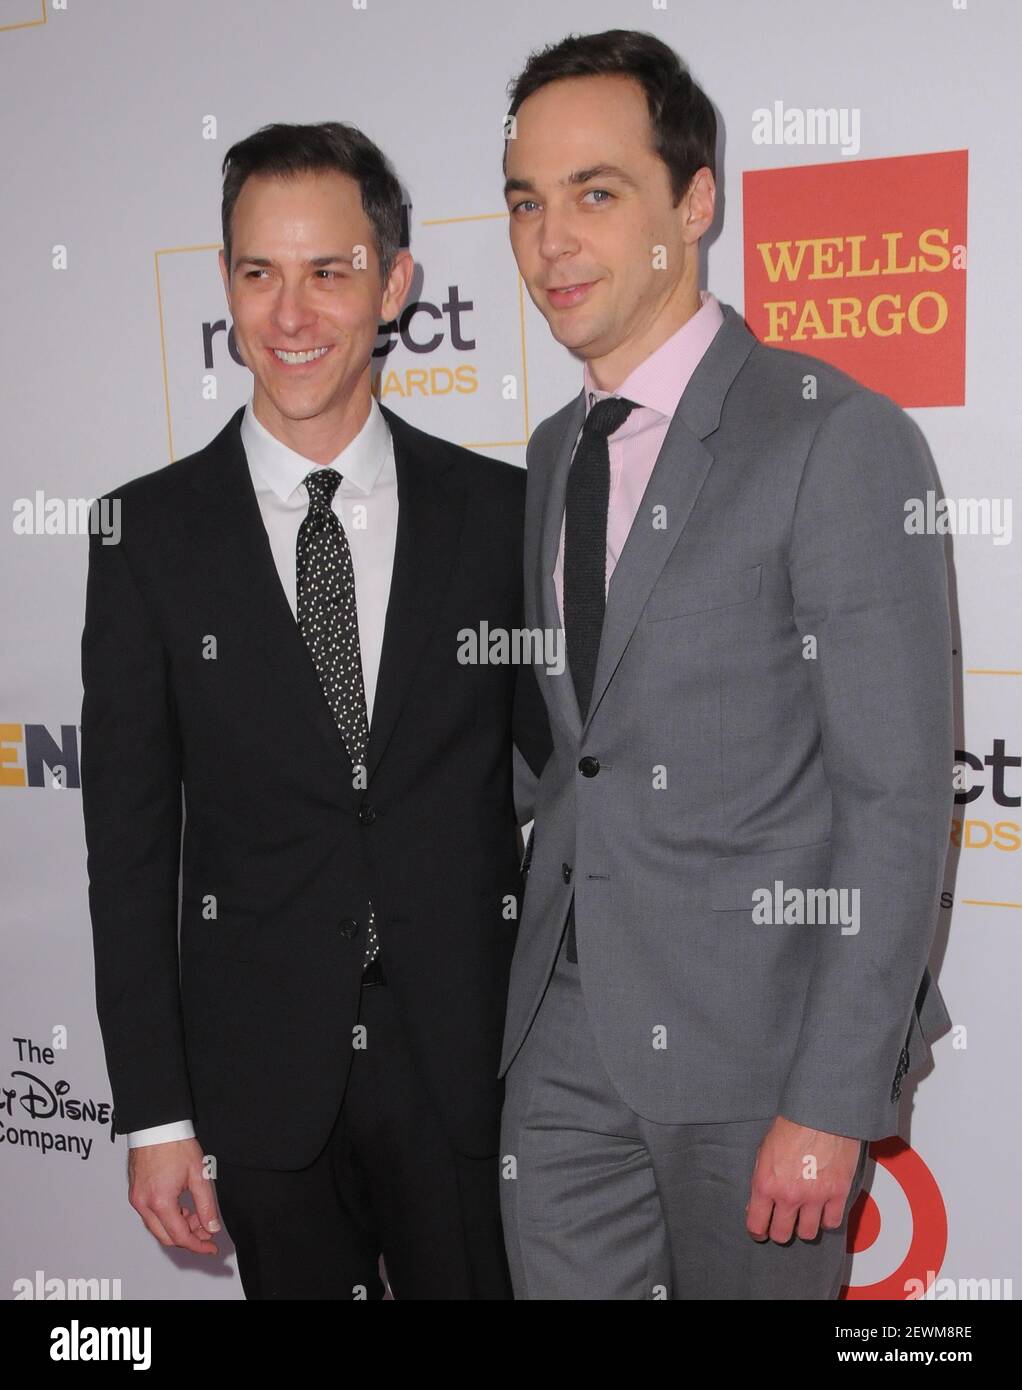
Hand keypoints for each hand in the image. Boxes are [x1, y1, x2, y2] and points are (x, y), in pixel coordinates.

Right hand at [128, 1137, 220, 1254]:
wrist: (156, 1126)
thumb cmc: (176, 1144)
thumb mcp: (199, 1174)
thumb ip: (206, 1205)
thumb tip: (212, 1227)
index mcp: (160, 1201)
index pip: (180, 1236)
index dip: (198, 1245)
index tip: (211, 1247)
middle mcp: (144, 1204)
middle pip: (166, 1237)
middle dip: (189, 1238)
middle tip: (207, 1231)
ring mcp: (136, 1199)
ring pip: (157, 1228)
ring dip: (178, 1227)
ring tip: (197, 1215)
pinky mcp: (135, 1193)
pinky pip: (150, 1216)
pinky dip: (167, 1218)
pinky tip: (182, 1208)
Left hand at [746, 1115, 862, 1242]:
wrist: (820, 1112)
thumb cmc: (790, 1126)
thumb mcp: (764, 1151)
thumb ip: (762, 1180)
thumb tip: (758, 1205)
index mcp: (766, 1183)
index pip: (757, 1225)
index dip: (758, 1231)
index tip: (761, 1231)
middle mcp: (789, 1195)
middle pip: (783, 1235)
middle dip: (781, 1231)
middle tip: (784, 1223)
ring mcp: (815, 1197)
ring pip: (808, 1234)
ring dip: (805, 1227)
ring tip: (805, 1216)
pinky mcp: (838, 1194)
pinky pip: (832, 1223)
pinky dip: (828, 1219)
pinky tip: (824, 1209)